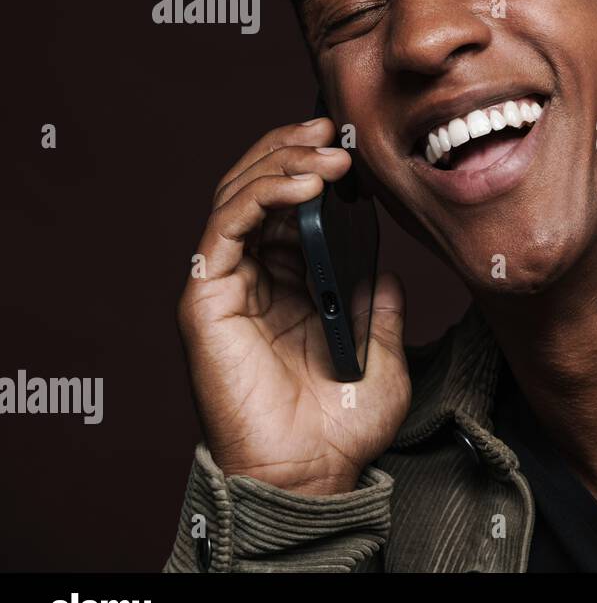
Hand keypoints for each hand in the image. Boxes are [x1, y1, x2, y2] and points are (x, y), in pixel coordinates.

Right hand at [177, 117, 409, 494]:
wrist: (312, 472)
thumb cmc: (340, 425)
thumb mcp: (382, 352)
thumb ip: (379, 306)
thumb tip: (385, 267)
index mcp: (289, 284)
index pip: (290, 204)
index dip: (312, 166)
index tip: (348, 143)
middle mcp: (253, 278)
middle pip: (259, 188)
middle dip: (294, 149)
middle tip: (331, 130)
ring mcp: (226, 284)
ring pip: (238, 195)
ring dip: (282, 163)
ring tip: (326, 154)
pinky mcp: (206, 297)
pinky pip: (227, 227)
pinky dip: (261, 195)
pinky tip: (304, 184)